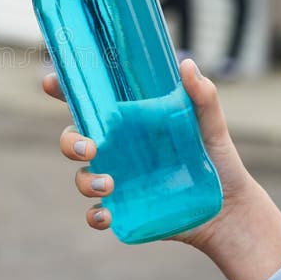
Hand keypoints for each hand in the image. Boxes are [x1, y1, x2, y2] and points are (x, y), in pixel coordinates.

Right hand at [43, 59, 280, 279]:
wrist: (229, 208)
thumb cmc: (216, 158)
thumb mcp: (210, 125)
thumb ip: (201, 97)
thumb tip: (187, 65)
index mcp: (129, 123)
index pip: (90, 103)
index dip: (64, 90)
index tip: (51, 82)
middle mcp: (117, 149)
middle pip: (73, 139)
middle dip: (69, 141)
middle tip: (89, 147)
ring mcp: (117, 180)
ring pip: (82, 177)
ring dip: (85, 181)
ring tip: (108, 184)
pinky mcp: (124, 210)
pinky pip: (96, 213)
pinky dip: (95, 215)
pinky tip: (106, 214)